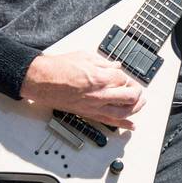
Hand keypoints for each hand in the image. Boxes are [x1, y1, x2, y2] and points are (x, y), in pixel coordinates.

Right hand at [20, 50, 146, 129]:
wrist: (41, 80)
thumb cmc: (58, 68)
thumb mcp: (84, 57)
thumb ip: (103, 62)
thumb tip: (115, 65)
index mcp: (99, 77)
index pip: (123, 79)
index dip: (125, 76)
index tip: (122, 74)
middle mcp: (99, 94)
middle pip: (129, 96)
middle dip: (136, 92)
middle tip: (136, 88)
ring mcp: (94, 106)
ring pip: (123, 112)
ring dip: (135, 108)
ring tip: (140, 103)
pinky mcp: (87, 114)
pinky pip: (109, 122)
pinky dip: (123, 125)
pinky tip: (131, 126)